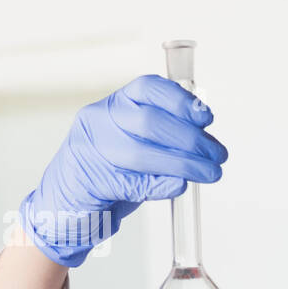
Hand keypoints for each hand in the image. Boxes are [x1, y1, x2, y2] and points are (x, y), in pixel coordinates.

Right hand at [20, 75, 228, 267]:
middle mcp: (100, 121)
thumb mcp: (134, 138)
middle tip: (218, 155)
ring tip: (211, 173)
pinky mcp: (94, 182)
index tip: (206, 117)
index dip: (181, 101)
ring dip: (185, 164)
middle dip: (191, 139)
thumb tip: (207, 136)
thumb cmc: (110, 167)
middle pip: (149, 122)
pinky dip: (164, 185)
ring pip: (143, 153)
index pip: (148, 88)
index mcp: (113, 104)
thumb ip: (165, 131)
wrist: (69, 200)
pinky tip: (180, 186)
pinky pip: (135, 183)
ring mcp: (92, 151)